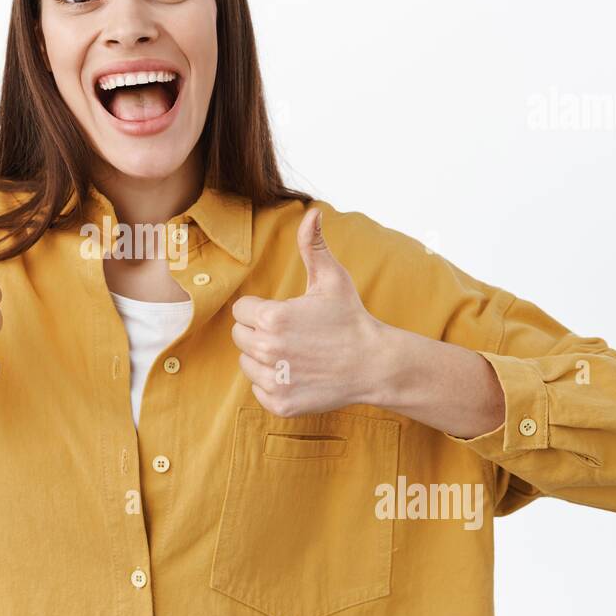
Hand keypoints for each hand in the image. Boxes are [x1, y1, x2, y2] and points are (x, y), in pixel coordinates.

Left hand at [231, 207, 391, 416]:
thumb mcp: (332, 279)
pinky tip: (298, 375)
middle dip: (260, 333)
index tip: (288, 314)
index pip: (241, 311)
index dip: (262, 310)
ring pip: (247, 364)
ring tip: (296, 354)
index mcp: (271, 318)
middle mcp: (267, 350)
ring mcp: (273, 380)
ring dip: (264, 359)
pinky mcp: (280, 403)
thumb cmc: (351, 319)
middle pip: (240, 337)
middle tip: (292, 334)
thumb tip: (311, 212)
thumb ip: (313, 246)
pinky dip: (274, 384)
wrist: (375, 364)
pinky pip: (259, 390)